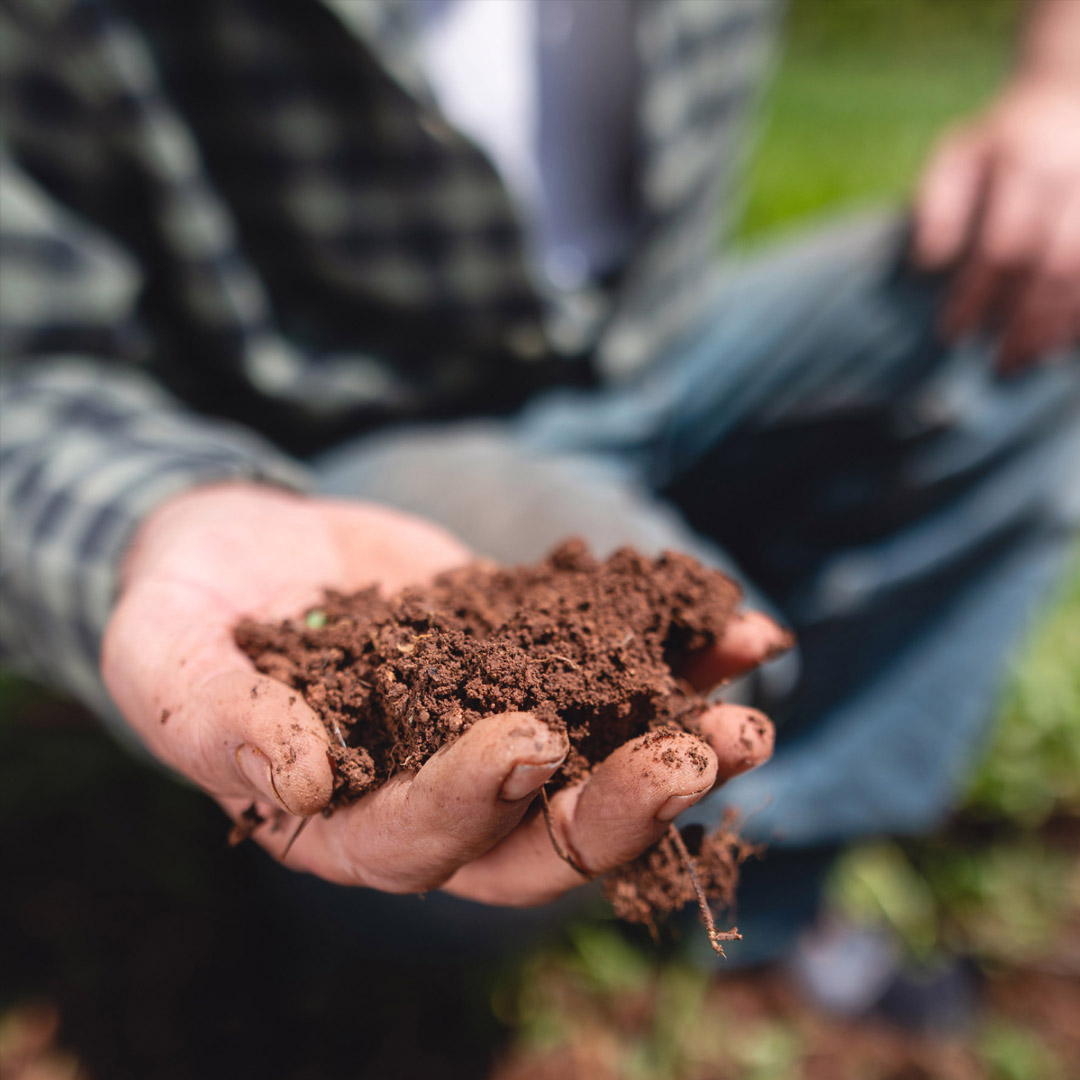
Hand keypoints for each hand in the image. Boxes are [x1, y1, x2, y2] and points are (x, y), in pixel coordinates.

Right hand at [102, 483, 785, 904]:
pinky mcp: (527, 661)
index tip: (527, 741)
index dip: (477, 804)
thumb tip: (301, 784)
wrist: (234, 546)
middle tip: (705, 754)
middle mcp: (435, 795)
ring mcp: (492, 726)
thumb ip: (220, 726)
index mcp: (345, 825)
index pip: (423, 846)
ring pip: (601, 763)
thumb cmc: (179, 614)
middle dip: (627, 802)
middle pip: (543, 835)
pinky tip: (742, 625)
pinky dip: (675, 653)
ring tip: (751, 707)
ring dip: (681, 741)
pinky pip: (609, 668)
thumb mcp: (167, 663)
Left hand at [913, 74, 1079, 371]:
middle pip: (1055, 267)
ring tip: (1029, 361)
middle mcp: (1077, 178)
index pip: (1001, 246)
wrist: (1075, 93)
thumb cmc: (1003, 141)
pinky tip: (1066, 346)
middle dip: (1025, 323)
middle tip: (998, 365)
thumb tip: (929, 263)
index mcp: (1027, 163)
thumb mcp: (959, 154)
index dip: (976, 296)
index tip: (952, 333)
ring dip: (1060, 327)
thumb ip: (939, 205)